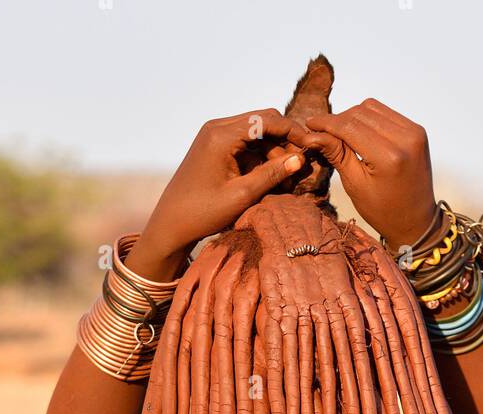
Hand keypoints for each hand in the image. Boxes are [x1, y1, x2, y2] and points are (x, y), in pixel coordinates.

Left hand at [129, 111, 307, 279]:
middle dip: (285, 142)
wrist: (170, 223)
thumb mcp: (241, 195)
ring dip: (274, 152)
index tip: (312, 148)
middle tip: (301, 167)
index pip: (267, 120)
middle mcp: (217, 127)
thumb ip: (271, 174)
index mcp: (222, 134)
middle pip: (263, 122)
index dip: (293, 132)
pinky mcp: (214, 146)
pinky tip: (271, 177)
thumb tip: (300, 159)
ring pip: (256, 134)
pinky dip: (260, 157)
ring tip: (287, 179)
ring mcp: (214, 135)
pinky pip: (245, 144)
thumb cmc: (203, 213)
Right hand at [302, 99, 436, 254]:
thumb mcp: (355, 185)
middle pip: (360, 113)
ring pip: (372, 108)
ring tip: (339, 133)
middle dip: (337, 120)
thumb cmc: (383, 211)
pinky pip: (386, 113)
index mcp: (389, 157)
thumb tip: (312, 134)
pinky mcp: (417, 130)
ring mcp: (414, 131)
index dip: (326, 123)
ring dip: (352, 117)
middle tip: (321, 131)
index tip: (309, 123)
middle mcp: (405, 138)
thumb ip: (336, 154)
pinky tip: (359, 133)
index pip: (350, 127)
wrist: (416, 220)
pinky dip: (368, 119)